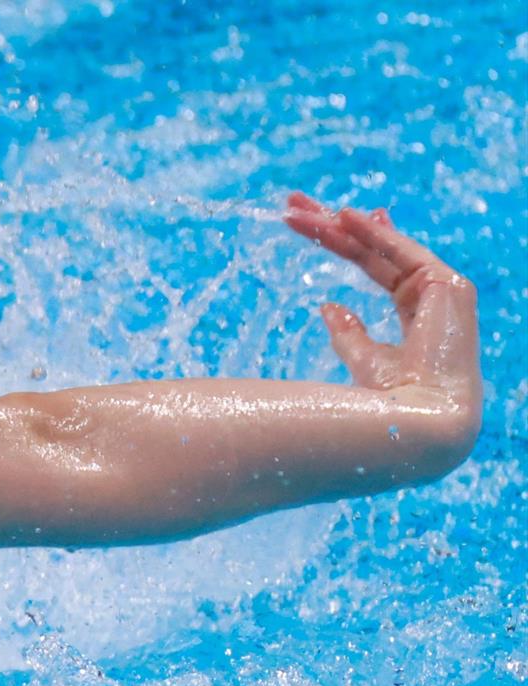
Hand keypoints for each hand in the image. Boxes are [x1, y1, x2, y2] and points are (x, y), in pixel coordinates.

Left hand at [282, 194, 481, 430]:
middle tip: (293, 207)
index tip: (325, 223)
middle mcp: (433, 297)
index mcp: (417, 316)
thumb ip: (350, 334)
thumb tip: (327, 305)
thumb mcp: (364, 362)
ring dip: (338, 226)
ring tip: (297, 208)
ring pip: (381, 248)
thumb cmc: (394, 403)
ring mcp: (444, 289)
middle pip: (374, 253)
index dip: (351, 244)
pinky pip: (402, 252)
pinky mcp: (448, 285)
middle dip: (332, 228)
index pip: (381, 268)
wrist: (422, 422)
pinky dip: (374, 234)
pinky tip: (343, 216)